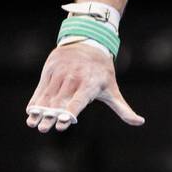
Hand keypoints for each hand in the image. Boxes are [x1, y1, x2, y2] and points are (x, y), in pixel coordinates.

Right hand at [25, 42, 144, 131]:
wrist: (88, 42)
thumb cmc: (102, 72)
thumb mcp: (113, 89)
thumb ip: (123, 109)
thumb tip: (140, 122)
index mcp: (90, 84)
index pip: (79, 100)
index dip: (71, 112)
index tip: (63, 123)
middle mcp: (74, 78)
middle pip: (61, 100)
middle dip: (52, 115)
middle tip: (43, 129)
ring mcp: (61, 72)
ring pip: (49, 95)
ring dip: (40, 110)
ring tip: (33, 124)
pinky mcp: (50, 69)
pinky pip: (41, 88)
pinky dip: (35, 100)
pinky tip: (30, 112)